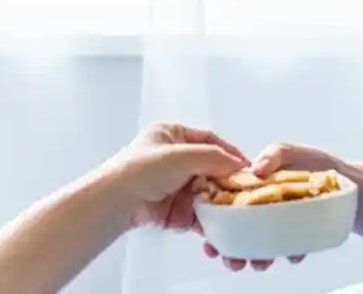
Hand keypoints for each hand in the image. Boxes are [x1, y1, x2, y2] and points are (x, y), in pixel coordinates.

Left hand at [101, 123, 247, 230]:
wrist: (115, 203)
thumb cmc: (141, 169)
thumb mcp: (183, 155)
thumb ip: (215, 158)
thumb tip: (239, 167)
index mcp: (172, 135)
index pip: (209, 141)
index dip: (229, 153)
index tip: (247, 167)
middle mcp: (173, 159)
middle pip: (210, 170)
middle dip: (226, 184)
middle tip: (244, 194)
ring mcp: (172, 186)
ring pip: (206, 194)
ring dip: (219, 205)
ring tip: (233, 214)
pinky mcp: (171, 210)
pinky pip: (197, 214)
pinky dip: (208, 221)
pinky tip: (219, 228)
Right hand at [199, 141, 337, 271]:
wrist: (350, 182)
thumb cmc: (316, 163)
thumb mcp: (291, 151)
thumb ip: (274, 154)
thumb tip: (256, 169)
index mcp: (252, 189)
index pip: (224, 206)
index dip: (212, 221)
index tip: (207, 237)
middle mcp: (262, 209)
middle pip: (237, 231)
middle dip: (229, 249)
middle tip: (230, 259)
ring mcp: (279, 225)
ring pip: (259, 245)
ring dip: (254, 258)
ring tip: (258, 263)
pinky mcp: (298, 236)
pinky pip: (289, 249)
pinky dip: (289, 254)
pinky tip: (293, 255)